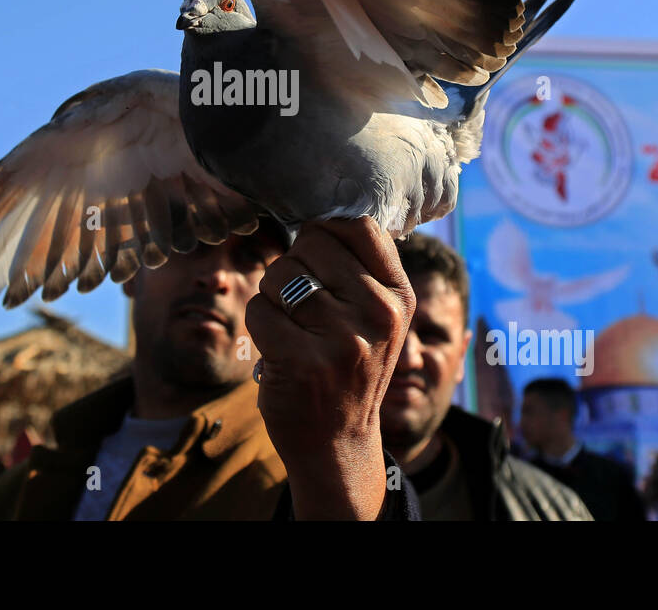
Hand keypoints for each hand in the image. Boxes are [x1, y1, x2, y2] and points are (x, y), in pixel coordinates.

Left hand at [245, 217, 414, 518]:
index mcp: (399, 295)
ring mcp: (341, 337)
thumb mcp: (377, 317)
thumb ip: (360, 268)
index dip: (323, 232)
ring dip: (272, 297)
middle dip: (292, 267)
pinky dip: (258, 324)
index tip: (316, 257)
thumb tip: (322, 212)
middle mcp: (378, 312)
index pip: (356, 225)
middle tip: (301, 305)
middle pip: (309, 244)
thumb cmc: (348, 367)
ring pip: (279, 275)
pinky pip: (258, 308)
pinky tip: (278, 348)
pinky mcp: (301, 360)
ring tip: (293, 329)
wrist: (339, 444)